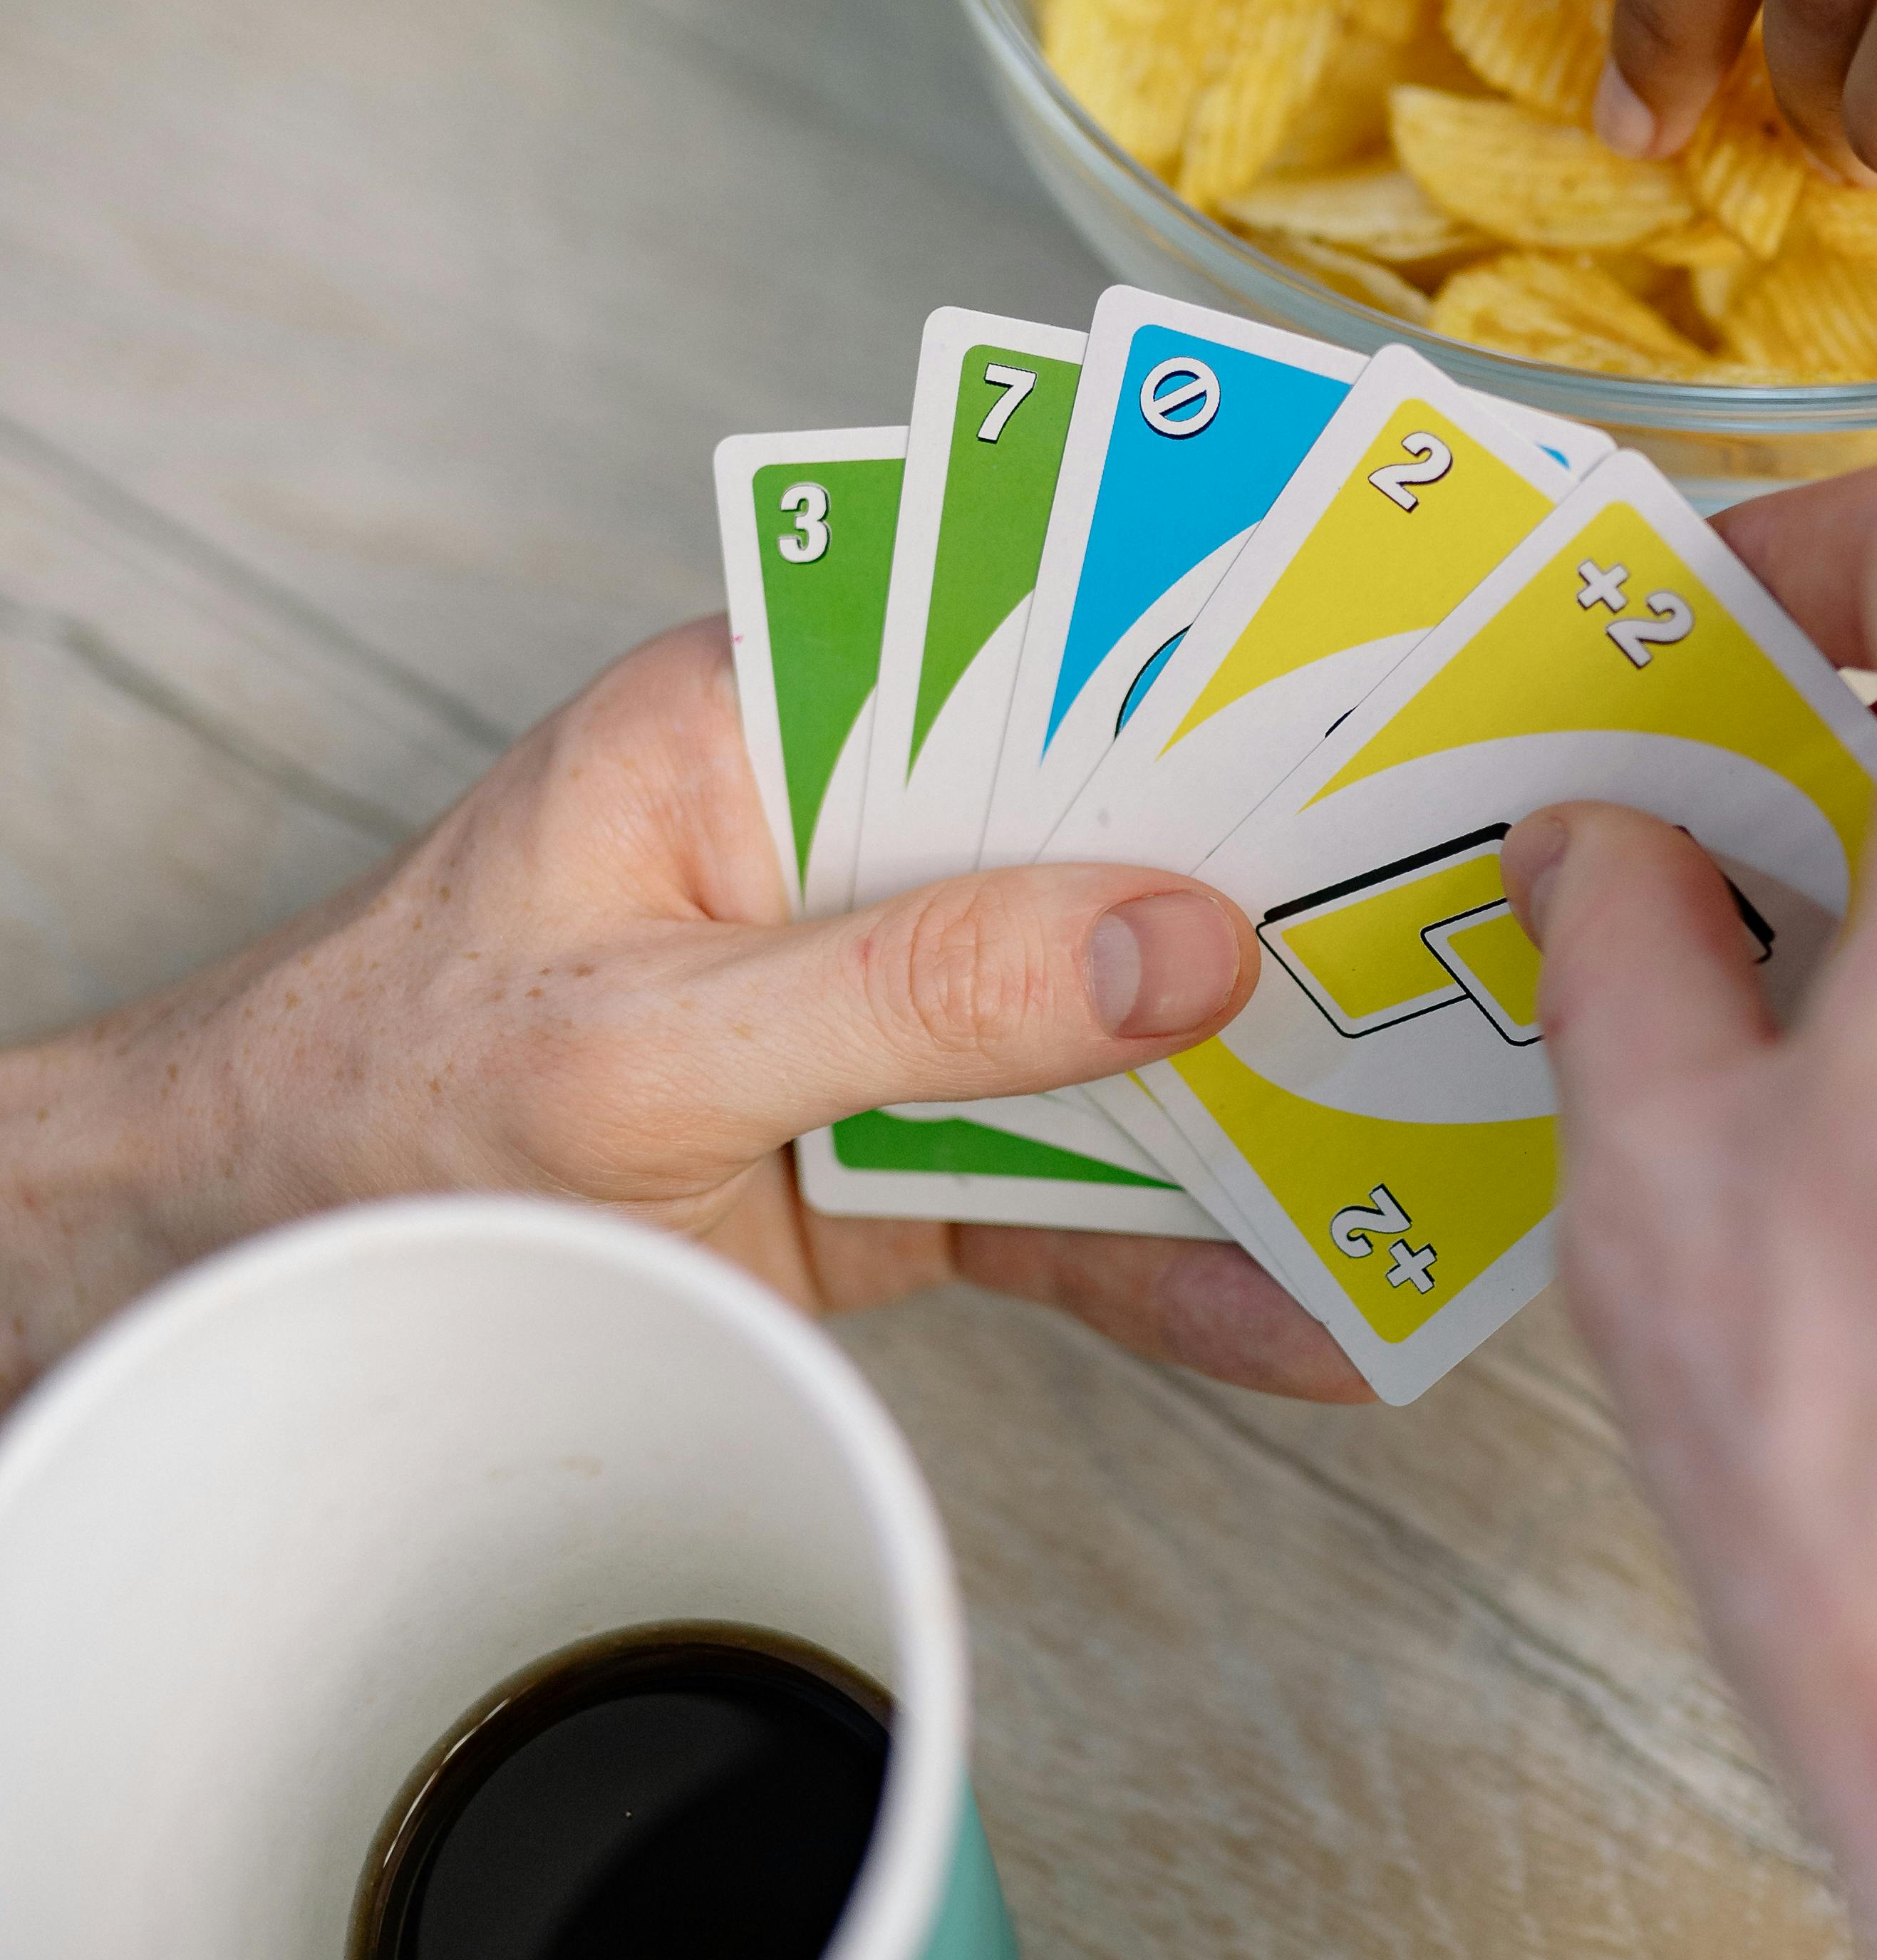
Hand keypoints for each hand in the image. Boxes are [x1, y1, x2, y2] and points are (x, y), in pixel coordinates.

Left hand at [0, 618, 1366, 1408]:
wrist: (275, 1264)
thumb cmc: (402, 1098)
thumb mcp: (646, 1042)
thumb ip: (912, 988)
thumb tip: (1178, 941)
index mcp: (787, 710)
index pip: (1046, 640)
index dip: (1227, 654)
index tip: (1404, 678)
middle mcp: (871, 831)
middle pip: (1133, 838)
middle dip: (1315, 889)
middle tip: (1516, 915)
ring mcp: (905, 995)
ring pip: (1141, 1032)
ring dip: (1291, 1097)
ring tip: (1472, 1144)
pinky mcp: (915, 1149)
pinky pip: (1089, 1200)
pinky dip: (1201, 1267)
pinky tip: (1325, 1319)